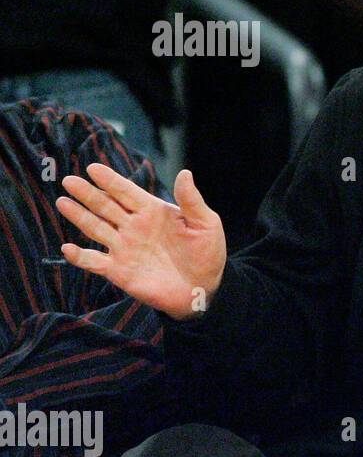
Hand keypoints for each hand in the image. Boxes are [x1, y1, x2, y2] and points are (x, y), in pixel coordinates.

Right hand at [57, 164, 226, 320]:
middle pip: (105, 206)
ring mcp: (124, 248)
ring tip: (62, 202)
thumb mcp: (206, 224)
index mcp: (152, 212)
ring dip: (78, 216)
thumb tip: (185, 173)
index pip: (126, 192)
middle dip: (87, 194)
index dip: (110, 180)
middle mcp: (134, 227)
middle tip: (69, 181)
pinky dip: (80, 256)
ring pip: (95, 228)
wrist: (205, 288)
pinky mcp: (119, 271)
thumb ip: (192, 201)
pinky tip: (68, 248)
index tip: (93, 168)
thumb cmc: (207, 253)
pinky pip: (94, 262)